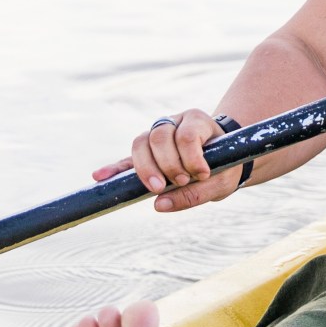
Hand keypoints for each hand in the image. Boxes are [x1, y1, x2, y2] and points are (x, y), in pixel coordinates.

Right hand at [94, 109, 247, 212]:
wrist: (225, 159)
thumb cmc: (225, 166)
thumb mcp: (222, 181)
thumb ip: (197, 193)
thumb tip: (158, 205)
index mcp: (196, 121)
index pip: (186, 134)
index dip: (191, 157)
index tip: (202, 175)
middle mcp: (173, 122)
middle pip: (159, 135)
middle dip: (167, 163)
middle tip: (180, 181)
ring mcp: (156, 135)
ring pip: (140, 143)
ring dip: (146, 167)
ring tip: (157, 188)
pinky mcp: (145, 153)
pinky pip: (126, 159)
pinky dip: (115, 168)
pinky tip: (100, 177)